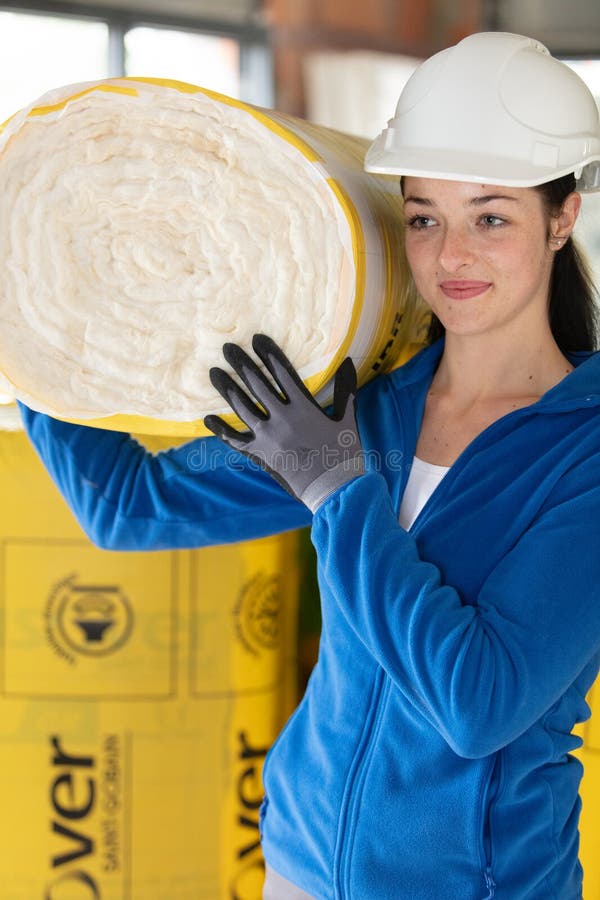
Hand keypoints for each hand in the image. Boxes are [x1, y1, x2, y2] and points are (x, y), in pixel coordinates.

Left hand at [204, 334, 364, 511]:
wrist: (333, 489)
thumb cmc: (344, 454)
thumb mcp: (348, 420)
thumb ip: (346, 390)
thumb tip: (347, 362)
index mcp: (305, 407)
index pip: (282, 373)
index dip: (268, 354)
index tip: (256, 339)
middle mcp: (283, 418)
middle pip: (257, 385)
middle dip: (241, 364)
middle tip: (228, 347)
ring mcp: (269, 437)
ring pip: (242, 407)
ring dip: (227, 388)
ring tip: (214, 372)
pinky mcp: (260, 455)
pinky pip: (236, 441)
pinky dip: (221, 430)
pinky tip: (208, 419)